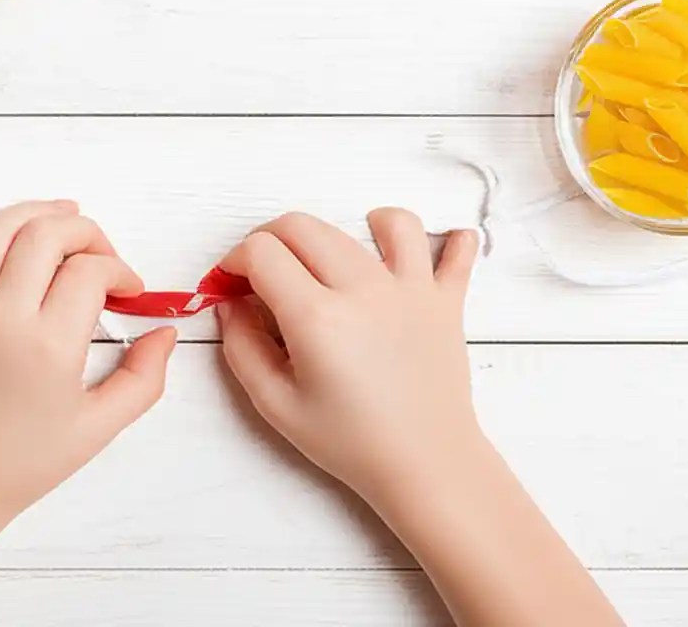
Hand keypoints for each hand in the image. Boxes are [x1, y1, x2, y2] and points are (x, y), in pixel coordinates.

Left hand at [0, 200, 177, 518]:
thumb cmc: (24, 462)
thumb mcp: (99, 427)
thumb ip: (144, 378)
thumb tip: (165, 333)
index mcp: (49, 346)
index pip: (91, 271)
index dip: (121, 271)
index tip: (128, 292)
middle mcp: (1, 318)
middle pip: (46, 233)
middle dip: (85, 230)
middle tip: (100, 254)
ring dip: (32, 214)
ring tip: (58, 219)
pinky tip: (0, 251)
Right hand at [216, 208, 479, 506]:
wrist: (424, 465)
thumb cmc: (350, 443)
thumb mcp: (276, 405)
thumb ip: (242, 348)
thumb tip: (231, 305)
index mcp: (316, 317)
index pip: (262, 251)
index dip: (234, 261)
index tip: (231, 284)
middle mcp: (364, 289)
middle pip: (306, 226)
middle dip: (271, 239)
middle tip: (264, 274)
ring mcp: (411, 289)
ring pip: (384, 222)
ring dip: (353, 226)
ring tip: (339, 259)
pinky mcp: (446, 300)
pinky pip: (456, 249)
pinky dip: (447, 240)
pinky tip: (425, 254)